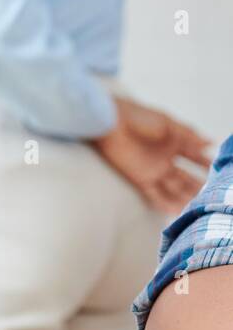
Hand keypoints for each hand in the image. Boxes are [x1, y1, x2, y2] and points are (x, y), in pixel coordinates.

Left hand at [92, 97, 212, 213]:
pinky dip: (165, 203)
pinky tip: (178, 211)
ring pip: (173, 188)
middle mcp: (164, 159)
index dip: (205, 164)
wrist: (111, 122)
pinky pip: (155, 194)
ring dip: (186, 197)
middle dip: (198, 186)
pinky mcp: (140, 178)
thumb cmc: (137, 117)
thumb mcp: (168, 124)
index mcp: (172, 143)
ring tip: (200, 206)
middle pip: (185, 177)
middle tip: (212, 195)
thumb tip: (211, 143)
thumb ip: (189, 135)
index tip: (219, 171)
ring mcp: (153, 169)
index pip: (193, 157)